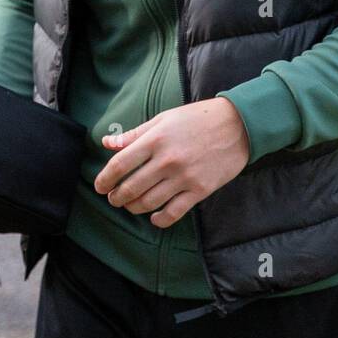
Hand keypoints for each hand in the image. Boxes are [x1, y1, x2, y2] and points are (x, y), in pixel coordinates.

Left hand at [94, 98, 249, 228]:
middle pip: (131, 187)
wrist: (238, 124)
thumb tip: (106, 142)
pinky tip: (154, 217)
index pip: (120, 163)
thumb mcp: (163, 119)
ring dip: (134, 208)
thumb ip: (134, 134)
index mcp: (155, 139)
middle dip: (117, 197)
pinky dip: (159, 219)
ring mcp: (184, 177)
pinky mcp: (200, 190)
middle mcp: (167, 160)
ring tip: (130, 206)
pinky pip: (173, 212)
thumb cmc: (197, 118)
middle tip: (113, 199)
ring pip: (149, 202)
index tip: (99, 187)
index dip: (105, 178)